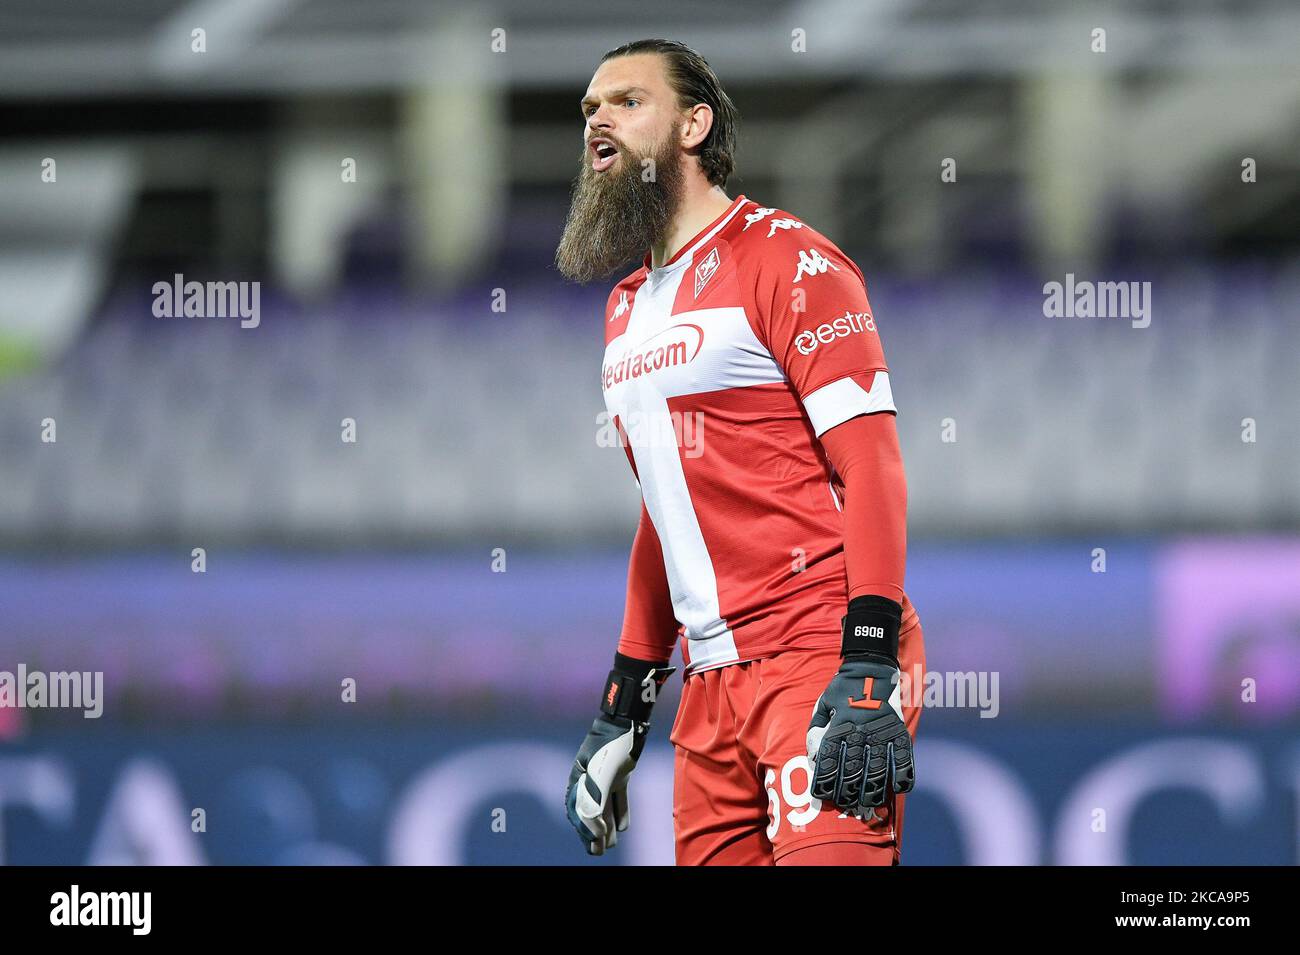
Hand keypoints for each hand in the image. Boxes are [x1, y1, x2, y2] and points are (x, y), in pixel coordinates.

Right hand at [565, 714, 644, 854]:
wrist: (628, 723)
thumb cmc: (612, 747)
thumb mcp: (602, 775)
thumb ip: (596, 801)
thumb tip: (594, 828)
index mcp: (579, 780)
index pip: (578, 811)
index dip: (584, 829)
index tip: (594, 842)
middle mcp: (590, 779)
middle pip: (590, 811)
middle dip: (594, 833)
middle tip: (598, 852)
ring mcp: (605, 777)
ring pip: (604, 807)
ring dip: (606, 826)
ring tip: (611, 844)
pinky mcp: (620, 773)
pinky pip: (618, 797)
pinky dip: (619, 812)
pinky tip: (623, 827)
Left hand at [806, 656, 913, 813]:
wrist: (870, 667)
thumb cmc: (842, 689)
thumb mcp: (823, 705)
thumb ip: (816, 731)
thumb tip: (812, 758)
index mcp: (838, 726)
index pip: (828, 760)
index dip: (824, 780)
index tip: (821, 795)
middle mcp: (859, 732)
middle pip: (852, 770)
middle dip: (847, 791)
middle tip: (845, 804)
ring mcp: (880, 732)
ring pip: (877, 769)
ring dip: (873, 789)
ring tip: (869, 803)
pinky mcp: (898, 730)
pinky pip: (903, 756)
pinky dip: (904, 773)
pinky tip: (900, 788)